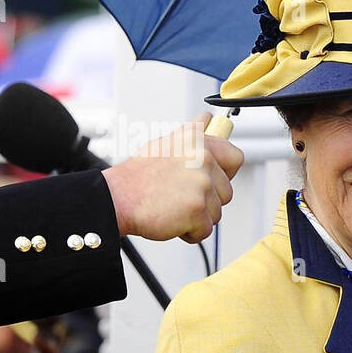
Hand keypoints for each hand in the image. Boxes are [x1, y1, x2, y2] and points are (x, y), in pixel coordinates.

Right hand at [101, 112, 243, 243]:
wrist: (117, 198)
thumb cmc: (138, 176)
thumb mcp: (165, 144)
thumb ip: (192, 134)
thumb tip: (207, 120)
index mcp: (197, 142)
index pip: (235, 158)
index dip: (225, 173)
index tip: (211, 179)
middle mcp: (203, 159)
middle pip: (226, 192)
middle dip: (207, 200)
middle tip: (180, 196)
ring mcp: (201, 184)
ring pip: (216, 213)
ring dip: (197, 217)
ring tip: (172, 206)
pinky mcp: (197, 209)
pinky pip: (205, 230)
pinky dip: (189, 232)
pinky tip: (171, 218)